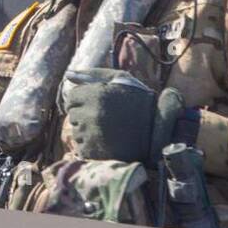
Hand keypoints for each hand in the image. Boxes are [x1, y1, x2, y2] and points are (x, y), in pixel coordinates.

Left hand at [64, 69, 192, 163]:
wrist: (159, 134)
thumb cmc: (140, 102)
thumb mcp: (122, 80)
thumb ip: (94, 74)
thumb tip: (68, 75)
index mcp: (97, 95)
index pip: (72, 97)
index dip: (83, 101)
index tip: (97, 104)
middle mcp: (92, 115)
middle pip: (72, 115)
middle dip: (85, 116)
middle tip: (105, 118)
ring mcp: (92, 135)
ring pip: (76, 132)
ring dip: (87, 132)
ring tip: (108, 131)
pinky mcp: (93, 153)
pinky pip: (81, 148)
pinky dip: (91, 146)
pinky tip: (107, 143)